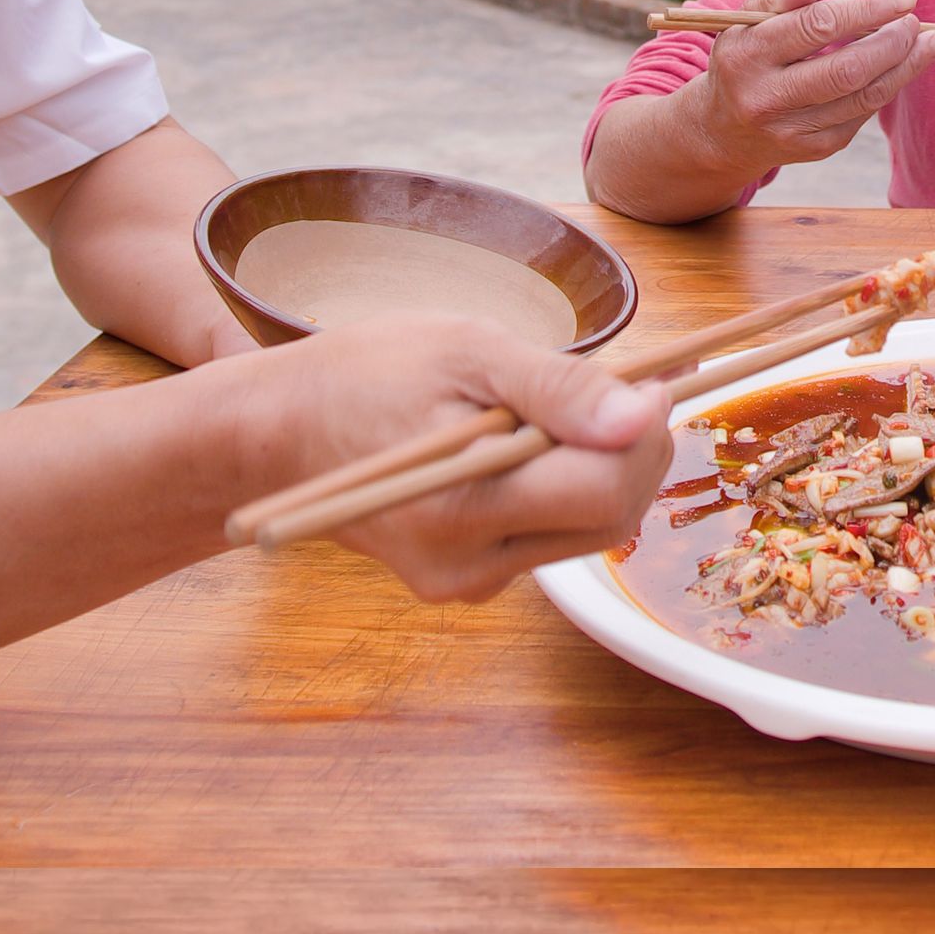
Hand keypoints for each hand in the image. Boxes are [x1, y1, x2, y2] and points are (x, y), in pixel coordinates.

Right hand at [247, 313, 674, 603]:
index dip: (646, 433)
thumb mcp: (465, 350)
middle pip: (609, 519)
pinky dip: (567, 485)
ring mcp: (466, 582)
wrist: (281, 434)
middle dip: (635, 450)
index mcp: (462, 507)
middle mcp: (467, 566)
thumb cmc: (366, 375)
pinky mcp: (467, 582)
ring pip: (589, 531)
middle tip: (626, 384)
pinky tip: (539, 440)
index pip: (604, 492)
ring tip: (572, 405)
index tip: (653, 377)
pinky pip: (550, 536)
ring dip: (606, 466)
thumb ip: (557, 388)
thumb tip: (642, 416)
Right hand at [690, 0, 934, 169]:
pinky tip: (903, 66)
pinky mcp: (816, 149)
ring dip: (905, 67)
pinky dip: (888, 87)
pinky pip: (863, 115)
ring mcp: (792, 130)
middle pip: (846, 70)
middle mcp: (767, 98)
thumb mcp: (746, 23)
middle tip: (917, 21)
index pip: (816, 27)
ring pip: (864, 98)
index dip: (868, 10)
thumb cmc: (745, 59)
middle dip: (893, 43)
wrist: (724, 131)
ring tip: (930, 42)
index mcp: (747, 56)